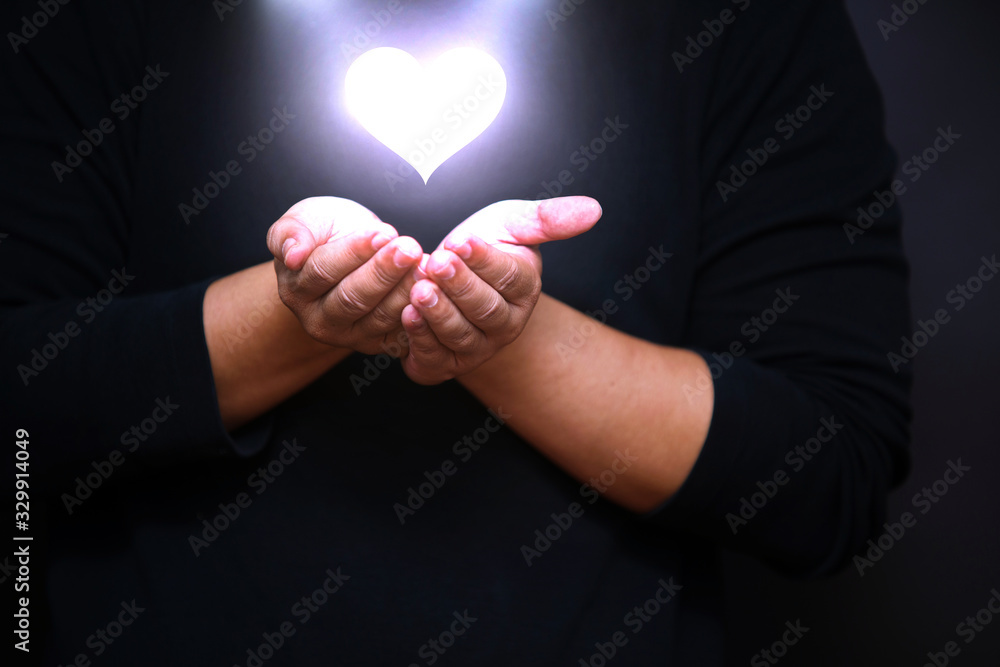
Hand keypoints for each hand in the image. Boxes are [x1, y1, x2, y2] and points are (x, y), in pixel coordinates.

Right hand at [266, 197, 422, 355]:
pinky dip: (419, 311)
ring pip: (379, 318)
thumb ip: (289, 234)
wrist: (346, 253)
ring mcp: (350, 336)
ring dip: (405, 291)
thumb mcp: (301, 221)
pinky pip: (401, 332)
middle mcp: (319, 320)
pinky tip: (433, 288)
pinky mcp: (379, 343)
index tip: (384, 232)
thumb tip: (292, 256)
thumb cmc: (324, 234)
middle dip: (384, 272)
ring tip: (425, 264)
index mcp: (296, 288)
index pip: (323, 271)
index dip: (354, 252)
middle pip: (352, 299)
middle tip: (410, 249)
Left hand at [400, 196, 601, 384]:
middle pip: (486, 309)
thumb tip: (594, 209)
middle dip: (460, 286)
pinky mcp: (444, 364)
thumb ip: (547, 218)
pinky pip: (434, 357)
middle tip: (437, 263)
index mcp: (525, 288)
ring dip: (439, 313)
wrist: (444, 276)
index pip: (509, 276)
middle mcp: (506, 324)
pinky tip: (406, 313)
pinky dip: (419, 337)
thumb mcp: (511, 223)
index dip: (484, 260)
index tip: (461, 241)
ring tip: (420, 289)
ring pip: (461, 335)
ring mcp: (477, 348)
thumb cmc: (481, 245)